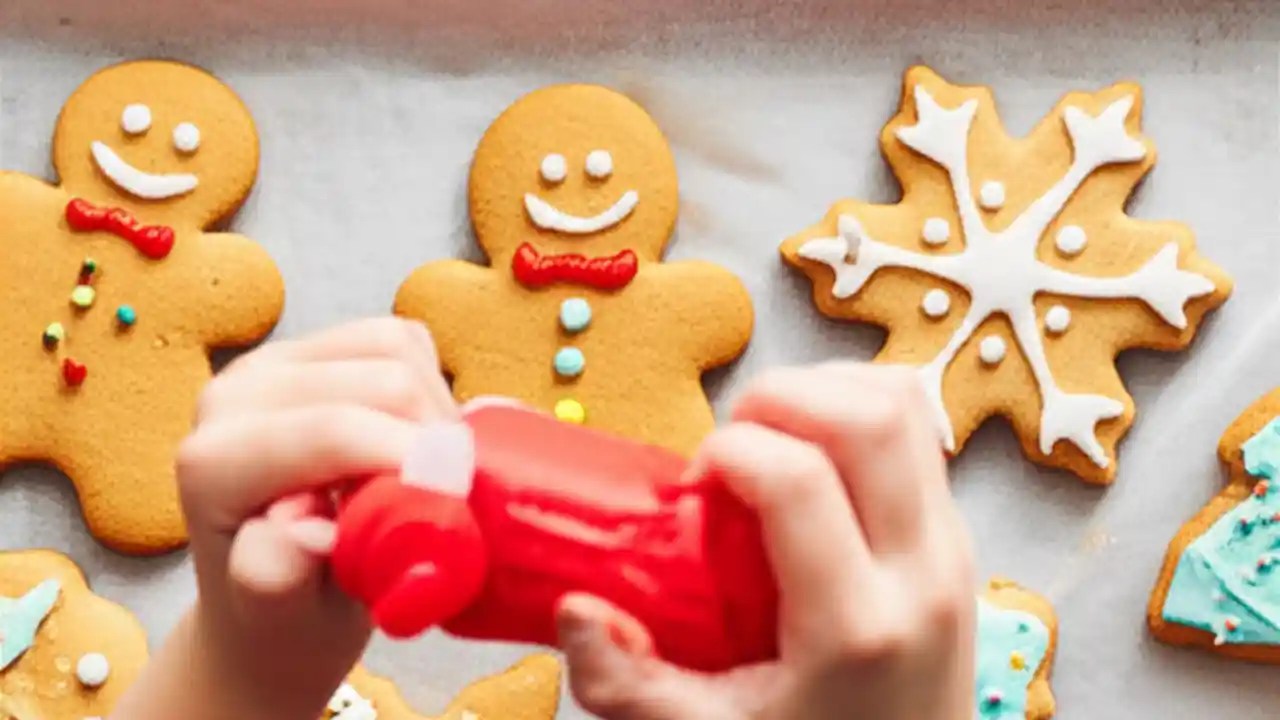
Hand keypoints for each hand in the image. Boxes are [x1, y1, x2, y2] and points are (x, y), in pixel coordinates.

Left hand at [154, 318, 454, 719]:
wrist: (276, 607)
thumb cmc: (285, 619)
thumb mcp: (281, 621)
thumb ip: (276, 575)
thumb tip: (298, 530)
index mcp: (213, 462)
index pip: (332, 430)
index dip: (410, 459)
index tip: (456, 505)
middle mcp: (234, 394)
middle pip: (380, 377)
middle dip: (433, 439)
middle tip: (449, 502)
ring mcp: (275, 362)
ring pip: (397, 346)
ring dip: (436, 412)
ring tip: (431, 476)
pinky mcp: (318, 347)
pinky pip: (404, 339)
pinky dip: (431, 389)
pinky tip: (415, 444)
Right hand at [556, 363, 975, 719]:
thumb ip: (629, 684)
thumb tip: (576, 610)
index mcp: (857, 629)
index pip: (799, 478)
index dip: (728, 451)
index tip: (696, 484)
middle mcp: (921, 574)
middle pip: (870, 416)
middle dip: (781, 396)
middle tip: (732, 443)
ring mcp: (951, 547)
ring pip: (903, 404)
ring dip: (825, 392)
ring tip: (770, 437)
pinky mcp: (956, 534)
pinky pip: (918, 430)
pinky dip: (857, 409)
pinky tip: (810, 451)